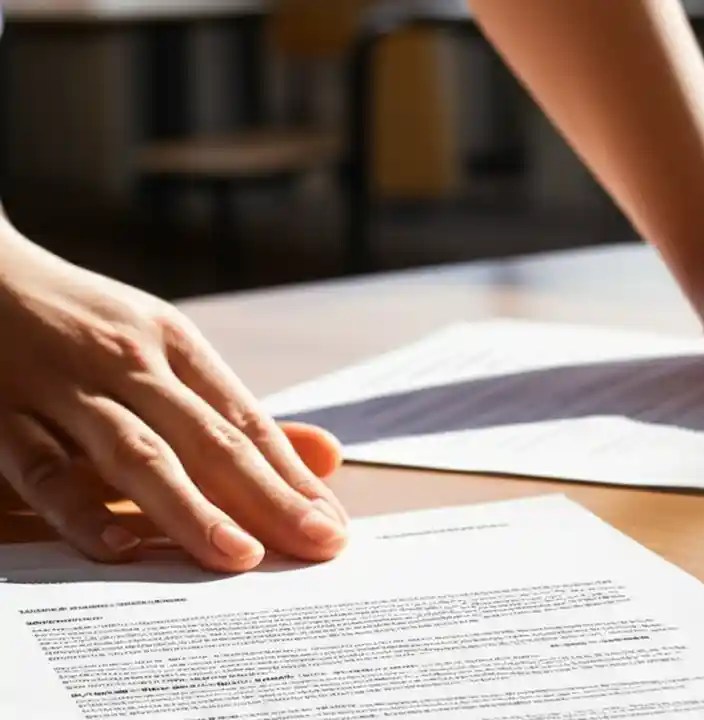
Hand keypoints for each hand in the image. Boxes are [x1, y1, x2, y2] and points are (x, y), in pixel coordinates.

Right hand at [0, 239, 349, 570]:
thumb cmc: (78, 329)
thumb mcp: (160, 351)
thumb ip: (232, 414)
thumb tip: (326, 458)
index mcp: (172, 344)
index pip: (246, 421)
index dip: (291, 476)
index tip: (331, 525)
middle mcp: (127, 361)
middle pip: (209, 439)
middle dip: (268, 496)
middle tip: (316, 545)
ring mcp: (63, 387)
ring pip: (135, 454)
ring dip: (190, 507)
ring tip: (240, 555)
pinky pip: (42, 467)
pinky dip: (79, 507)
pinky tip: (118, 545)